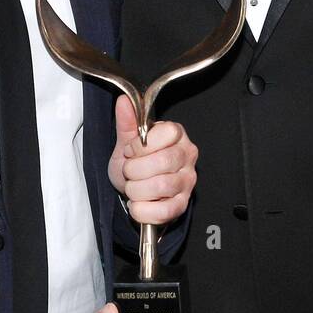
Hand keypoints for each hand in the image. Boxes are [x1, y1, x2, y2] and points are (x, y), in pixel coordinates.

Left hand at [108, 96, 196, 225]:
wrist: (135, 191)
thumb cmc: (135, 164)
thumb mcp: (127, 142)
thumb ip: (127, 122)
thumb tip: (124, 101)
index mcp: (176, 135)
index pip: (166, 133)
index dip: (141, 145)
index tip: (131, 150)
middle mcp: (187, 157)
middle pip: (163, 162)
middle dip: (135, 170)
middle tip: (129, 172)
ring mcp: (187, 182)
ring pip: (161, 186)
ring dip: (136, 190)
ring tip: (133, 187)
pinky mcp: (182, 205)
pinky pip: (163, 211)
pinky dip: (142, 210)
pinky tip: (138, 203)